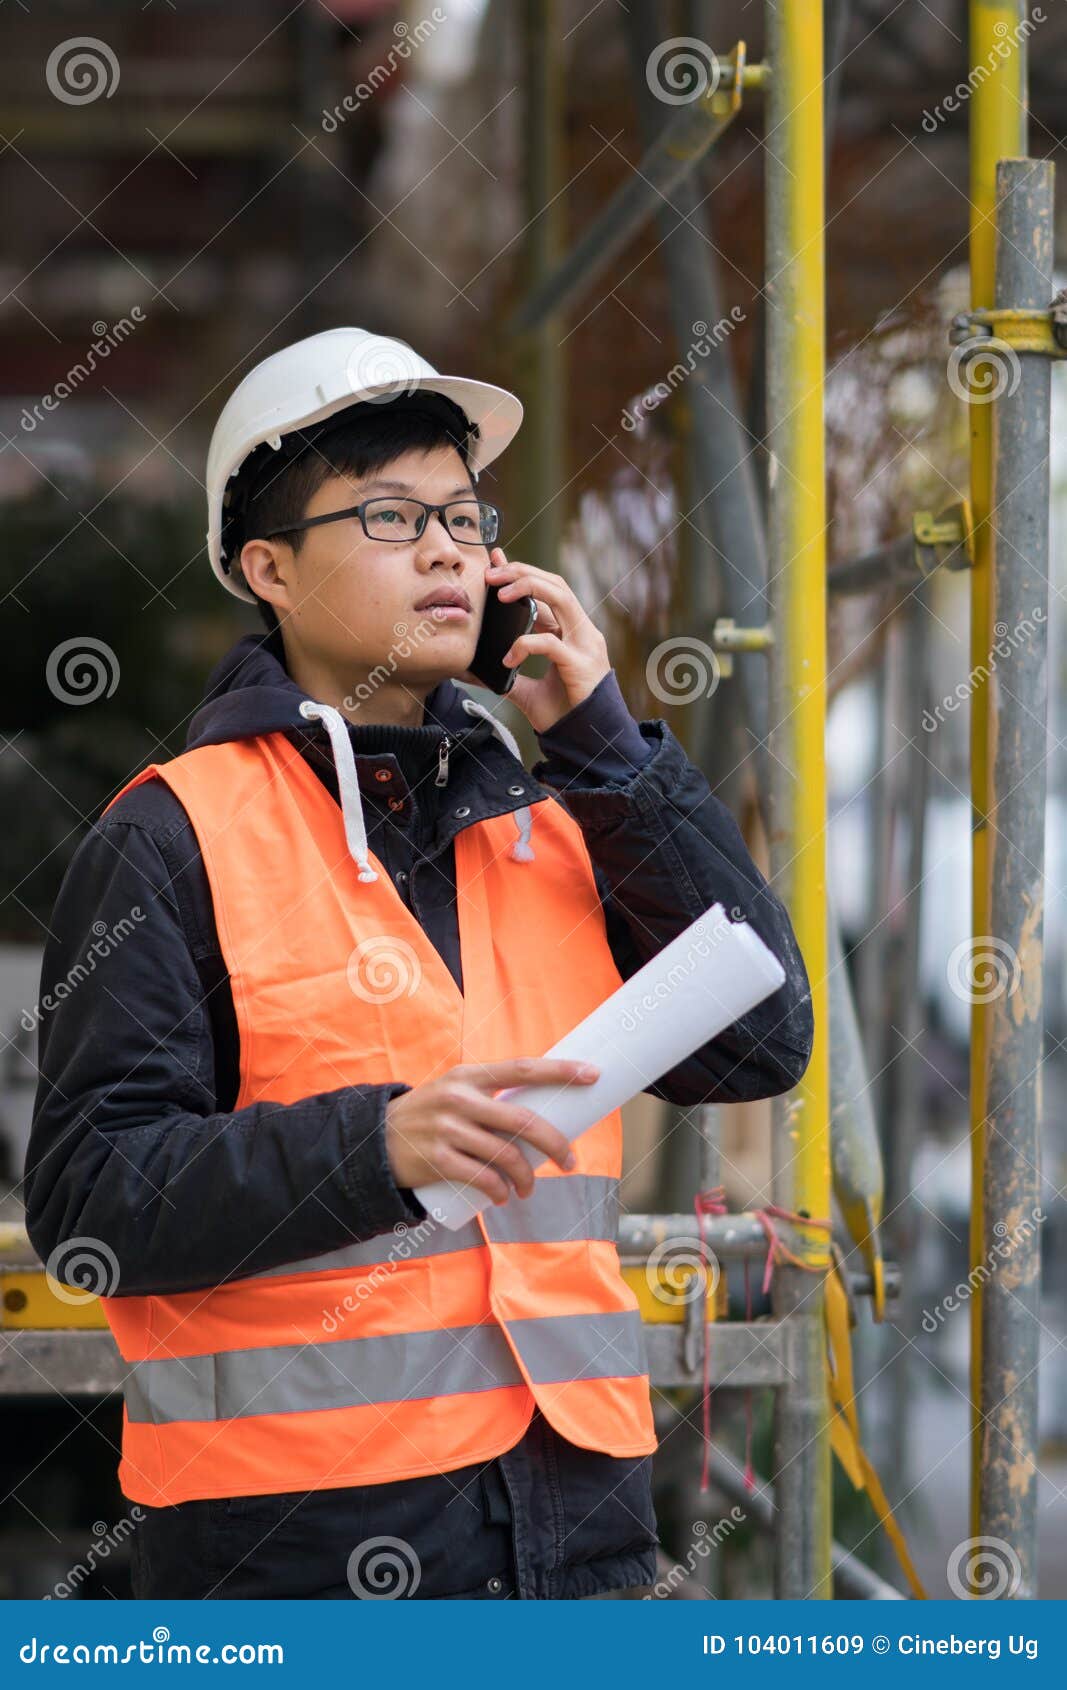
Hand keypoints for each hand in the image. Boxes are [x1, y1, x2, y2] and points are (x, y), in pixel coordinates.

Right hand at [384, 1057, 599, 1205]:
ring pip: (506, 1156)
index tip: (592, 1073)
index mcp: (469, 1076)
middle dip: (555, 1144)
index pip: (522, 1069)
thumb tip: (545, 1107)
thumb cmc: (430, 1115)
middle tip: (569, 1161)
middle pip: (523, 1121)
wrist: (376, 1139)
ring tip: (528, 1187)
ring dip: (526, 1178)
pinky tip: (504, 1197)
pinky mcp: (437, 1160)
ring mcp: (447, 1129)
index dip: (561, 1071)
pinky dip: (500, 1191)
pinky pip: (483, 1179)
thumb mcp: (455, 1091)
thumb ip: (491, 1095)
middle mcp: (459, 1099)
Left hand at [460, 546, 610, 733]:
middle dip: (522, 573)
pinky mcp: (581, 663)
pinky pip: (550, 643)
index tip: (496, 560)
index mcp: (572, 633)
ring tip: (500, 594)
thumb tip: (468, 670)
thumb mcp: (526, 691)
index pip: (548, 592)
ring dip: (528, 589)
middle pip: (555, 585)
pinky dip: (525, 645)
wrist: (587, 742)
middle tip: (491, 573)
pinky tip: (508, 658)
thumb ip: (503, 677)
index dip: (523, 574)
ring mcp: (585, 645)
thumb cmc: (562, 715)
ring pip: (560, 598)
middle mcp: (581, 632)